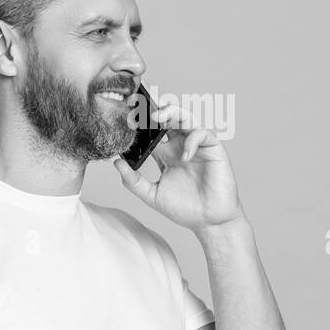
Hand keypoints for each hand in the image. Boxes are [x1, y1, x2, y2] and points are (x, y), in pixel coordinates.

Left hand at [112, 97, 246, 233]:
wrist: (208, 221)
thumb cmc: (184, 208)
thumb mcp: (151, 195)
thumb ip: (133, 181)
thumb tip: (115, 162)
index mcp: (165, 155)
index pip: (152, 133)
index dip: (141, 124)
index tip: (126, 118)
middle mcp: (180, 147)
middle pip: (169, 119)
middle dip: (156, 109)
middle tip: (141, 109)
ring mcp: (196, 147)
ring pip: (186, 118)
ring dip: (173, 112)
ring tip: (158, 117)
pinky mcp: (213, 150)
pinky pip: (203, 134)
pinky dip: (191, 140)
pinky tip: (184, 156)